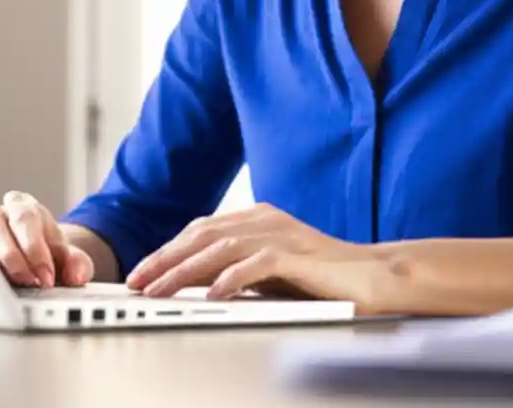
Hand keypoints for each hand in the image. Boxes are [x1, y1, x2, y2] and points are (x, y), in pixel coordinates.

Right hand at [0, 191, 93, 287]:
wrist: (33, 268)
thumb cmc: (47, 259)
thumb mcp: (69, 260)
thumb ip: (78, 264)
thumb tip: (76, 276)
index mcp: (25, 207)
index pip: (28, 218)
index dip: (37, 250)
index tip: (47, 278)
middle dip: (18, 256)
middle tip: (33, 283)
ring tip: (13, 286)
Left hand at [125, 203, 383, 306]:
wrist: (374, 278)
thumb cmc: (323, 280)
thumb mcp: (269, 274)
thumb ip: (237, 271)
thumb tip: (195, 285)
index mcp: (257, 219)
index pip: (201, 230)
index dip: (168, 250)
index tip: (141, 272)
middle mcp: (265, 219)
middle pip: (202, 234)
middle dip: (165, 258)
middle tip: (137, 280)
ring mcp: (282, 233)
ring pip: (221, 247)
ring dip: (186, 270)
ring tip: (161, 289)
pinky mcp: (300, 253)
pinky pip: (258, 264)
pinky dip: (232, 277)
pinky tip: (213, 293)